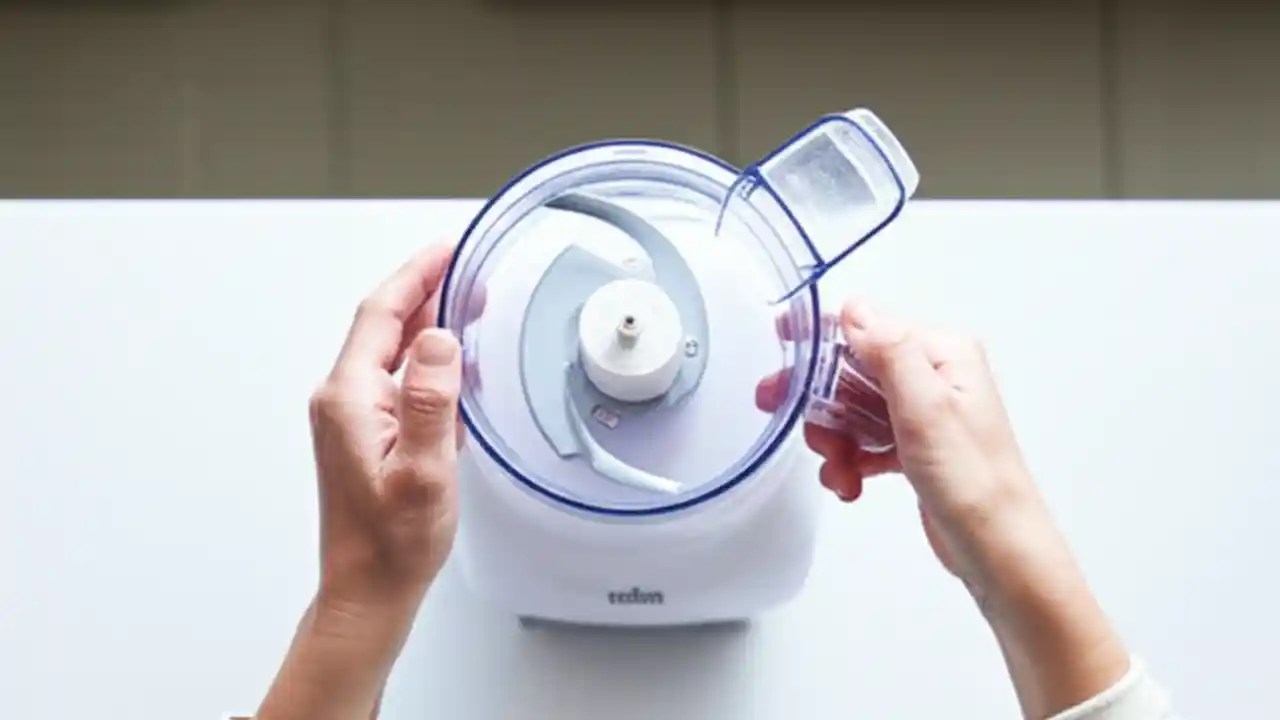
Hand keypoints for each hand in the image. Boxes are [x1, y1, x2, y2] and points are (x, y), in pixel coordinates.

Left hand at [308, 245, 464, 606]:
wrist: (368, 590)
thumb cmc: (392, 544)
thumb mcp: (425, 471)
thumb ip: (429, 399)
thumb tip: (438, 338)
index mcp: (349, 398)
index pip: (381, 313)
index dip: (416, 274)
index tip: (447, 249)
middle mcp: (341, 400)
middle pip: (383, 325)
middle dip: (426, 290)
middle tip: (468, 270)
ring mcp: (350, 417)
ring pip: (390, 350)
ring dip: (427, 323)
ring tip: (467, 306)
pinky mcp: (362, 434)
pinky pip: (394, 378)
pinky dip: (424, 358)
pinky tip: (451, 364)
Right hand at [761, 298, 1129, 718]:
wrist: (997, 549)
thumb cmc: (972, 479)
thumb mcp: (926, 407)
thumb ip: (889, 352)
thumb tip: (854, 309)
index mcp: (941, 354)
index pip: (867, 330)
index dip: (819, 341)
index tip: (781, 350)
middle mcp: (933, 376)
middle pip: (852, 371)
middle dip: (821, 403)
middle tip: (789, 420)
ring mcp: (922, 413)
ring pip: (852, 411)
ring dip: (835, 440)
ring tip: (837, 471)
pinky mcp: (914, 448)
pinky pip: (864, 442)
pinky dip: (849, 461)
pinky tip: (849, 484)